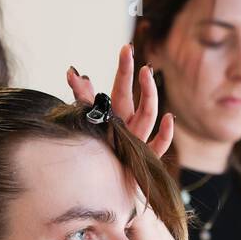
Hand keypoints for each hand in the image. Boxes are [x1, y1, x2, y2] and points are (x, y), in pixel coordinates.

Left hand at [66, 43, 172, 157]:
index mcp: (117, 115)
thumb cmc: (104, 156)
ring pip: (147, 115)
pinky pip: (159, 146)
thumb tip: (72, 71)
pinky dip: (165, 133)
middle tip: (128, 51)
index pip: (120, 88)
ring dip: (148, 95)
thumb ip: (83, 99)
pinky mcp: (144, 161)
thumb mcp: (93, 125)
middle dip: (130, 74)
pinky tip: (168, 117)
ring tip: (145, 72)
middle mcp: (129, 125)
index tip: (126, 47)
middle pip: (130, 97)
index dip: (123, 69)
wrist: (112, 191)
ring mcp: (137, 141)